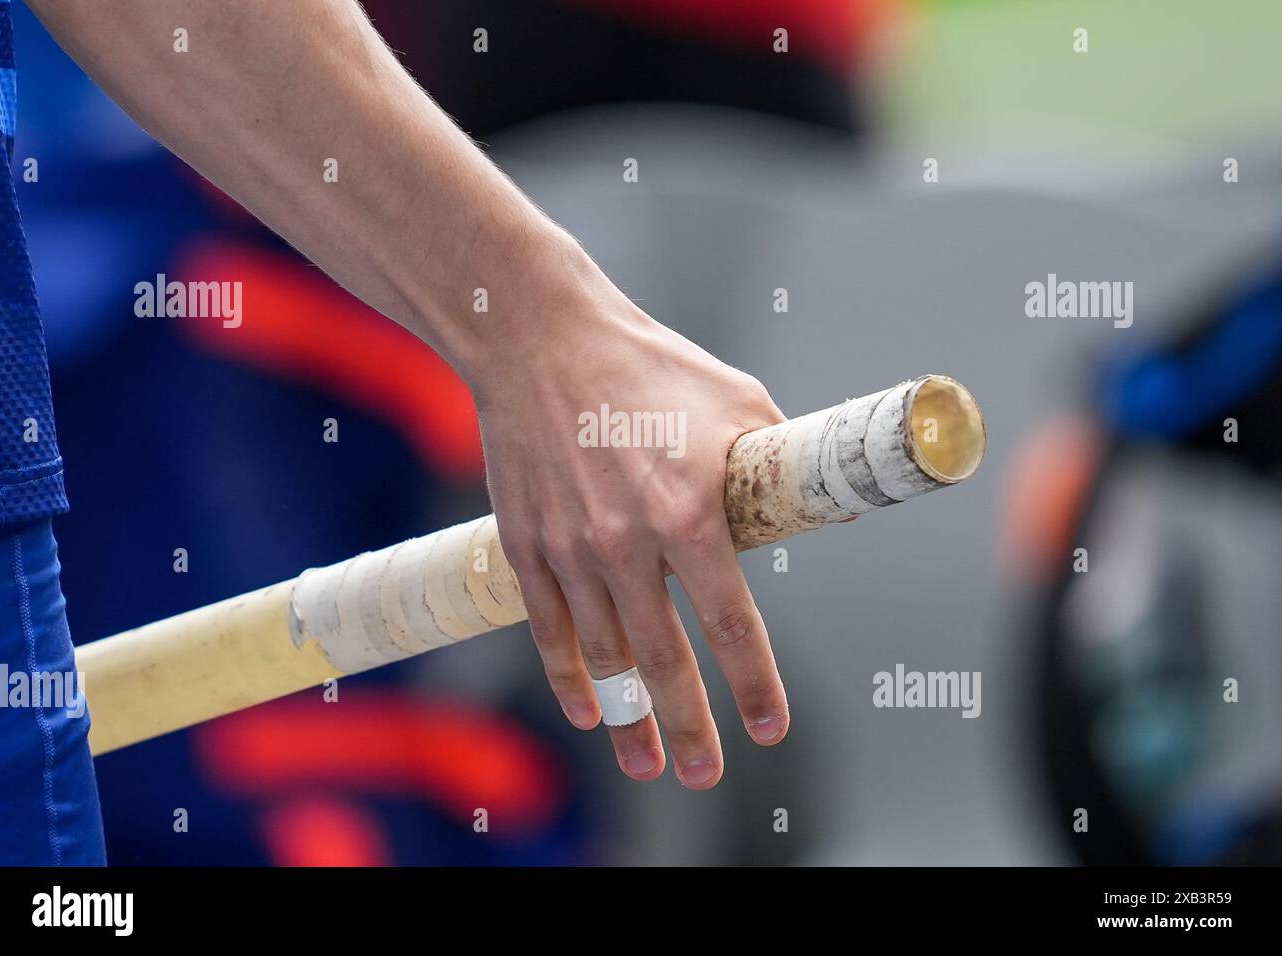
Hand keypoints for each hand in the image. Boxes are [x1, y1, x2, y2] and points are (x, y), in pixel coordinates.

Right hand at [472, 246, 788, 788]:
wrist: (541, 340)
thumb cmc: (650, 366)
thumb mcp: (738, 401)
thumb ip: (779, 463)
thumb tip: (827, 507)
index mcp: (691, 512)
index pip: (733, 624)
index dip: (754, 685)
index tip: (768, 729)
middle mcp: (628, 543)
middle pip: (665, 662)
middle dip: (689, 728)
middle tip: (705, 775)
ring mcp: (571, 549)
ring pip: (605, 657)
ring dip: (627, 718)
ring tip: (646, 762)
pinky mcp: (527, 544)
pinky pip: (549, 629)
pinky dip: (569, 677)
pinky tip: (586, 710)